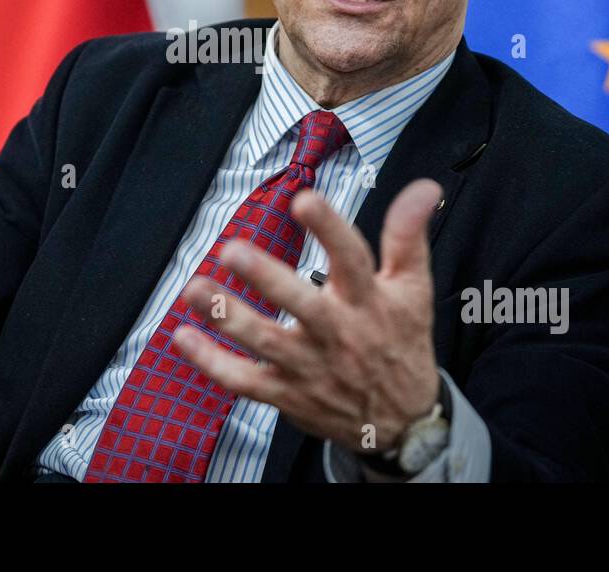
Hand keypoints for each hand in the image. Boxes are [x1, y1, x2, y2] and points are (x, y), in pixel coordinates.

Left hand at [173, 178, 442, 454]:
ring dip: (227, 317)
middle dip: (266, 278)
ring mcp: (309, 366)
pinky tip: (184, 336)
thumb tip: (424, 187)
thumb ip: (408, 234)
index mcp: (368, 301)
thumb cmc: (401, 342)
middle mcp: (337, 333)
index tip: (304, 200)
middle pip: (301, 304)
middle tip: (232, 250)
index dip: (329, 229)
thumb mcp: (413, 288)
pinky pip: (244, 381)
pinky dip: (212, 362)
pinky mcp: (286, 393)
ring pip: (265, 342)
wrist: (402, 422)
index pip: (352, 259)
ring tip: (194, 289)